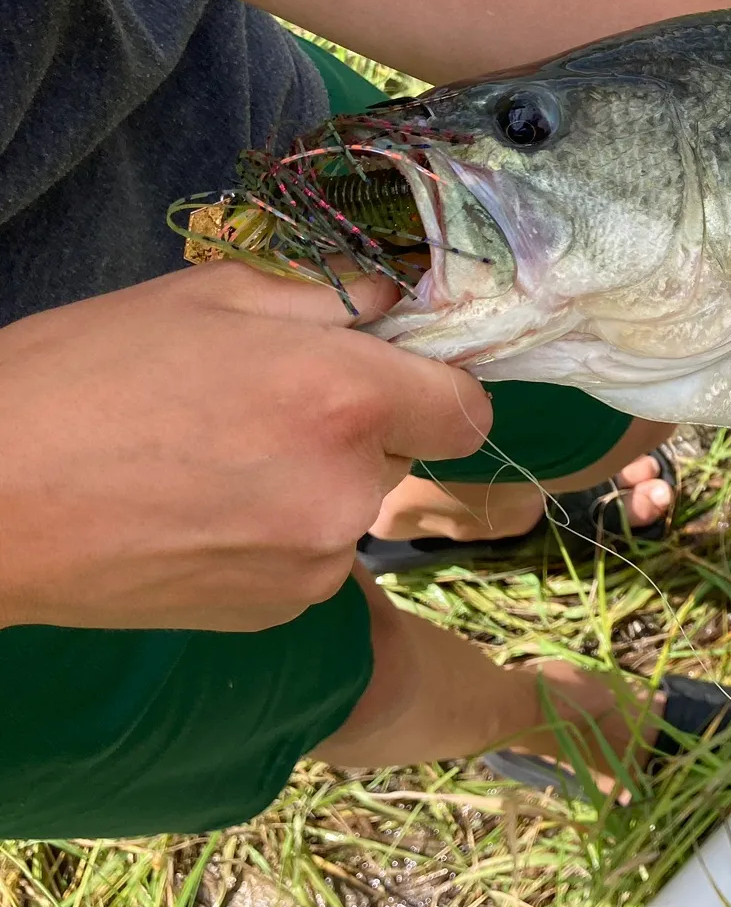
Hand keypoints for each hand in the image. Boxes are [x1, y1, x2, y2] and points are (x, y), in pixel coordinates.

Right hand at [0, 263, 491, 631]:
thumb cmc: (86, 376)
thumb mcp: (212, 295)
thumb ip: (330, 294)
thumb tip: (398, 296)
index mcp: (344, 398)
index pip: (469, 410)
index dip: (437, 388)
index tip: (396, 377)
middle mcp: (346, 488)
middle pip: (404, 454)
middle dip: (362, 427)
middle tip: (270, 405)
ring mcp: (314, 563)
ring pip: (353, 506)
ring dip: (316, 482)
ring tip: (215, 459)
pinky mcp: (275, 613)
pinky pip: (312, 556)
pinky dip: (279, 533)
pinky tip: (200, 510)